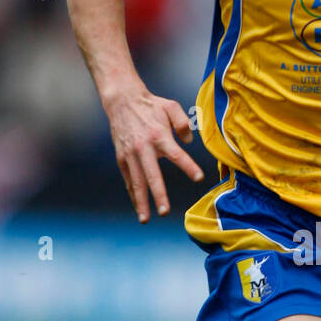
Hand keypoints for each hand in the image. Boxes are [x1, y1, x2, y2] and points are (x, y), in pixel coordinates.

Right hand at [106, 88, 203, 221]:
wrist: (122, 101)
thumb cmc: (151, 105)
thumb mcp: (171, 107)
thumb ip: (183, 123)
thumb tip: (189, 142)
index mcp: (159, 135)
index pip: (176, 154)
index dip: (188, 166)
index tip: (199, 177)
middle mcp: (143, 147)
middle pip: (152, 175)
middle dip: (158, 195)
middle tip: (165, 211)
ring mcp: (130, 154)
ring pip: (136, 182)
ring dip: (141, 202)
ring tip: (146, 219)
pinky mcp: (122, 158)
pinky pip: (128, 179)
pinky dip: (133, 194)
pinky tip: (138, 207)